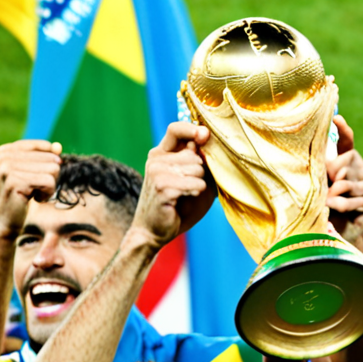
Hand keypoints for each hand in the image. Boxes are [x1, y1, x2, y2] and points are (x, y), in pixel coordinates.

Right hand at [0, 140, 62, 236]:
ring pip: (52, 170)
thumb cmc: (21, 198)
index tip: (38, 178)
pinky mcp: (15, 182)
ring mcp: (8, 168)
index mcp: (5, 151)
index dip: (49, 163)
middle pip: (51, 158)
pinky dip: (47, 194)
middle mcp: (4, 157)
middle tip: (34, 189)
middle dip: (49, 177)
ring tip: (32, 194)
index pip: (42, 146)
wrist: (5, 222)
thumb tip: (59, 146)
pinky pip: (49, 182)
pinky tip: (34, 199)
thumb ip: (46, 157)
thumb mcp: (34, 174)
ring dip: (48, 187)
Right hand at [130, 123, 213, 249]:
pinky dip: (196, 192)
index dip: (192, 129)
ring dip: (199, 184)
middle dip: (201, 172)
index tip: (205, 135)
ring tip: (186, 194)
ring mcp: (157, 172)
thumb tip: (208, 141)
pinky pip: (195, 184)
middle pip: (194, 154)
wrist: (154, 232)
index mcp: (161, 154)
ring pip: (197, 168)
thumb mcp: (194, 180)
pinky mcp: (162, 187)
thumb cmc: (178, 207)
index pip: (175, 129)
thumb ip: (202, 161)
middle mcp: (157, 159)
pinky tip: (186, 199)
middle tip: (190, 187)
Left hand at [326, 116, 362, 242]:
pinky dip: (342, 205)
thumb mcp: (327, 188)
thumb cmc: (336, 206)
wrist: (356, 230)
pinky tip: (333, 207)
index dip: (343, 131)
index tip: (336, 118)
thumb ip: (325, 175)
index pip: (347, 143)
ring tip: (326, 201)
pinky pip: (355, 200)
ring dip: (334, 194)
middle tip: (324, 183)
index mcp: (351, 162)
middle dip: (331, 173)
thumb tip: (321, 168)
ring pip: (347, 184)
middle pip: (344, 163)